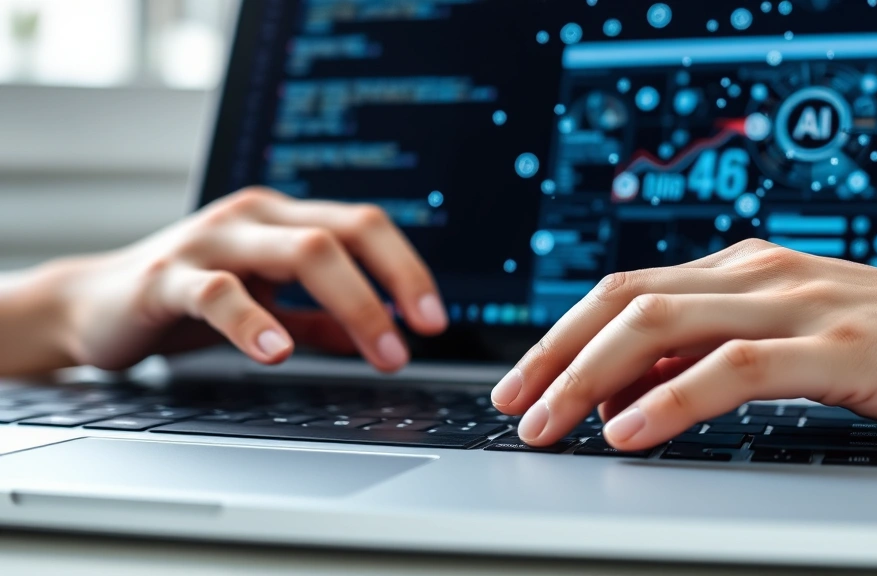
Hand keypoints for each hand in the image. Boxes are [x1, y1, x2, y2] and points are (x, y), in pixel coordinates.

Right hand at [53, 188, 446, 371]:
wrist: (90, 304)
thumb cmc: (187, 301)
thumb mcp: (268, 304)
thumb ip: (320, 318)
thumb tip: (380, 337)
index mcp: (282, 218)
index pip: (363, 226)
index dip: (406, 269)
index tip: (434, 320)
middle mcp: (254, 216)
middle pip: (343, 233)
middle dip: (391, 288)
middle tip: (415, 341)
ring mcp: (211, 239)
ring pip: (300, 250)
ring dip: (353, 304)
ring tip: (382, 354)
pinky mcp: (167, 276)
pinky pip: (219, 291)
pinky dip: (254, 321)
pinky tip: (278, 352)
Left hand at [491, 239, 876, 448]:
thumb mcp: (792, 343)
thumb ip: (715, 354)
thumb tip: (632, 390)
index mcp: (745, 271)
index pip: (627, 293)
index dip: (562, 336)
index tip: (522, 383)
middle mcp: (761, 275)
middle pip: (626, 301)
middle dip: (555, 354)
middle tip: (511, 407)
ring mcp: (800, 306)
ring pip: (664, 325)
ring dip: (591, 377)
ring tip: (547, 426)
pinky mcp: (842, 347)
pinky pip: (735, 368)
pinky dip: (672, 400)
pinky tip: (628, 433)